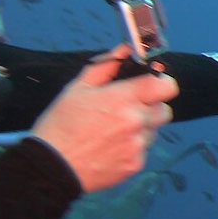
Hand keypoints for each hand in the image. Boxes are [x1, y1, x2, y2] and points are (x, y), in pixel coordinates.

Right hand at [31, 45, 178, 192]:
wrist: (50, 168)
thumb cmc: (60, 126)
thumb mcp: (77, 89)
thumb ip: (105, 67)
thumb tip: (124, 50)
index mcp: (123, 99)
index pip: (167, 86)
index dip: (161, 83)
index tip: (151, 85)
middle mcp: (136, 122)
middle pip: (164, 109)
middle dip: (150, 107)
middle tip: (126, 109)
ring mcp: (138, 145)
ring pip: (154, 130)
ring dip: (141, 127)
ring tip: (112, 130)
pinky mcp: (136, 164)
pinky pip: (144, 149)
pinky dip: (132, 146)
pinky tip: (110, 146)